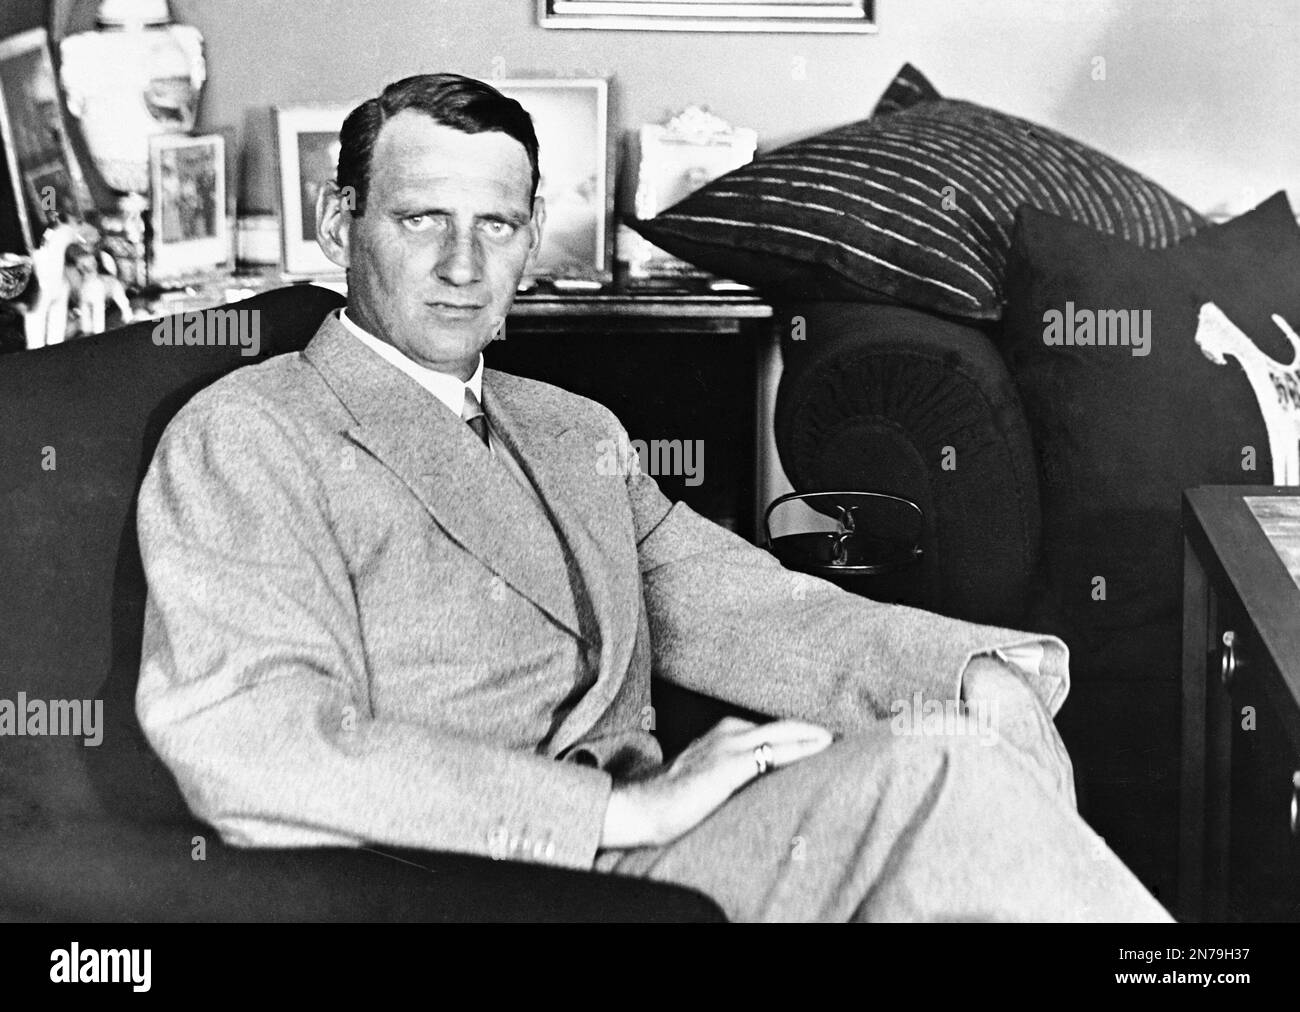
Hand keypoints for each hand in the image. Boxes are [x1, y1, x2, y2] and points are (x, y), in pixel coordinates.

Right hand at [600, 716, 832, 849]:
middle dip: (815, 730)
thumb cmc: (671, 798)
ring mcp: (729, 746)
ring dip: (815, 736)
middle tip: (846, 734)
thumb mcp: (708, 777)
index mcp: (723, 733)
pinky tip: (822, 749)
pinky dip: (803, 749)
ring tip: (842, 740)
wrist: (641, 806)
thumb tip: (761, 781)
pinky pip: (776, 752)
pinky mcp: (729, 766)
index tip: (827, 736)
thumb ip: (733, 772)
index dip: (801, 732)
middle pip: (784, 725)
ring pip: (784, 733)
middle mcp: (729, 732)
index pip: (772, 728)